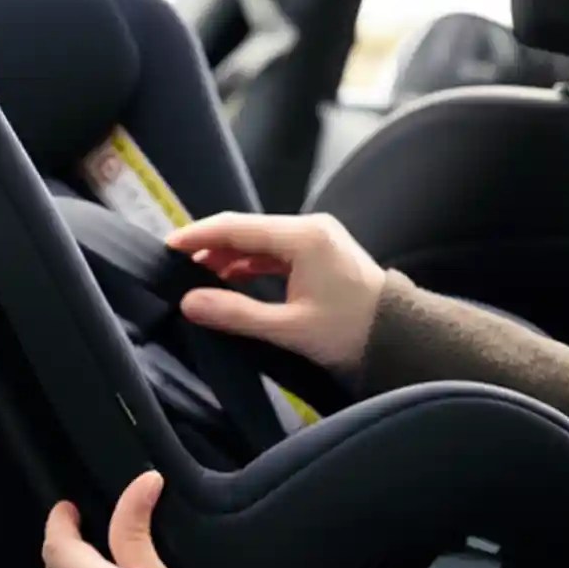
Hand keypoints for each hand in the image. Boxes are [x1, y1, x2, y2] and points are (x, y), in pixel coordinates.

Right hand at [166, 213, 385, 376]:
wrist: (400, 340)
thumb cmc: (352, 332)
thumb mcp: (289, 328)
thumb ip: (236, 314)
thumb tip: (190, 302)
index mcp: (304, 238)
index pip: (237, 228)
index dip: (198, 235)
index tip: (167, 246)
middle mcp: (311, 228)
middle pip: (246, 229)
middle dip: (209, 245)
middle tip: (175, 263)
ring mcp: (317, 238)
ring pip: (259, 239)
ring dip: (228, 255)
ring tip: (196, 274)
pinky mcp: (320, 252)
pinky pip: (274, 250)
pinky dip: (249, 262)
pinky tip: (229, 277)